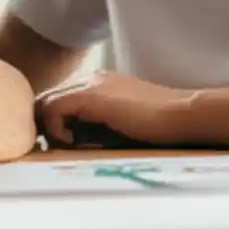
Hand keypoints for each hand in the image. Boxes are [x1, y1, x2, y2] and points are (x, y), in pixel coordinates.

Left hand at [36, 70, 194, 146]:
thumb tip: (69, 143)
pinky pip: (53, 109)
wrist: (182, 115)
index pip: (59, 99)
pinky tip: (76, 144)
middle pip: (46, 98)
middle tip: (59, 149)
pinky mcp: (90, 96)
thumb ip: (95, 129)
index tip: (64, 146)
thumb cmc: (159, 128)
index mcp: (98, 84)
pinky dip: (56, 130)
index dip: (53, 124)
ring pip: (45, 101)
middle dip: (46, 125)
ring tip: (69, 148)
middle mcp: (90, 80)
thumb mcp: (119, 127)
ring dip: (50, 128)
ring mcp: (89, 84)